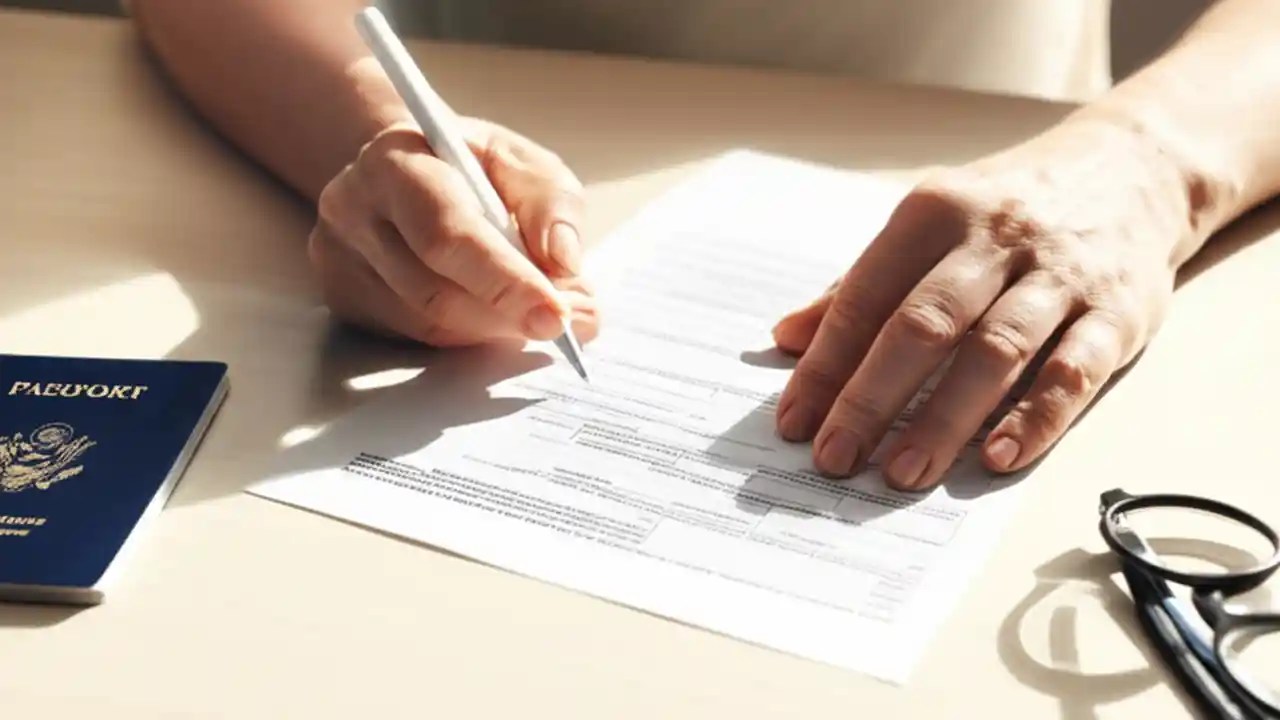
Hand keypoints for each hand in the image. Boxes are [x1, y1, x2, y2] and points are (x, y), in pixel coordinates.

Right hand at [308, 117, 598, 346]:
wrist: (406, 168)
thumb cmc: (470, 166)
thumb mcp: (522, 162)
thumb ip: (551, 206)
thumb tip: (564, 264)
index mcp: (395, 162)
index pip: (447, 235)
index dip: (505, 281)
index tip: (555, 316)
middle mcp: (354, 211)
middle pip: (435, 291)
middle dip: (509, 316)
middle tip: (564, 323)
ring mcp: (341, 260)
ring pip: (428, 324)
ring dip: (495, 330)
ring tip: (538, 313)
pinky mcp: (344, 298)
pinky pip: (415, 338)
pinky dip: (469, 336)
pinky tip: (494, 316)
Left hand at [772, 120, 1205, 489]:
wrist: (1133, 168)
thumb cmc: (1007, 210)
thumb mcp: (929, 222)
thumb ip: (861, 284)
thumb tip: (787, 338)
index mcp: (934, 212)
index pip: (866, 296)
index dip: (825, 363)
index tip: (795, 420)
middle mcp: (996, 239)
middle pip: (923, 324)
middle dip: (872, 397)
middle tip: (836, 456)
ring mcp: (1059, 276)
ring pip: (994, 352)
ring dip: (943, 419)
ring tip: (902, 472)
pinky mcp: (1117, 313)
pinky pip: (1073, 372)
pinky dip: (1034, 418)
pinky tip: (996, 456)